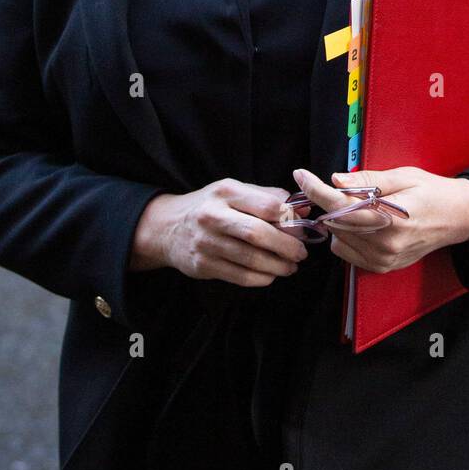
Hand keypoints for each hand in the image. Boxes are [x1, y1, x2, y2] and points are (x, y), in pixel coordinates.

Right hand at [129, 178, 308, 286]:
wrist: (167, 227)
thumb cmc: (209, 206)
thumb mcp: (233, 191)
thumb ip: (266, 197)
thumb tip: (301, 208)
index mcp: (225, 192)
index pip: (266, 205)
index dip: (289, 218)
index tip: (300, 227)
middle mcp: (213, 216)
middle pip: (258, 234)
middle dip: (286, 246)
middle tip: (301, 253)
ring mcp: (206, 242)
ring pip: (251, 259)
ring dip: (277, 266)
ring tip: (290, 266)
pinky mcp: (203, 265)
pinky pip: (240, 276)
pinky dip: (261, 278)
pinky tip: (270, 275)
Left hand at [286, 166, 468, 273]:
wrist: (458, 219)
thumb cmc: (432, 192)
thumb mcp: (403, 175)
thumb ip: (368, 181)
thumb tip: (336, 180)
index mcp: (391, 218)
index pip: (341, 205)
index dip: (316, 189)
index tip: (300, 175)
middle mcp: (385, 244)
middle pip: (335, 222)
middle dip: (330, 202)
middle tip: (342, 188)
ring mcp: (383, 259)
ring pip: (337, 239)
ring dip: (339, 221)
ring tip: (363, 208)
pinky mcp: (382, 268)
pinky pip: (347, 252)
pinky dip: (347, 236)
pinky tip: (365, 225)